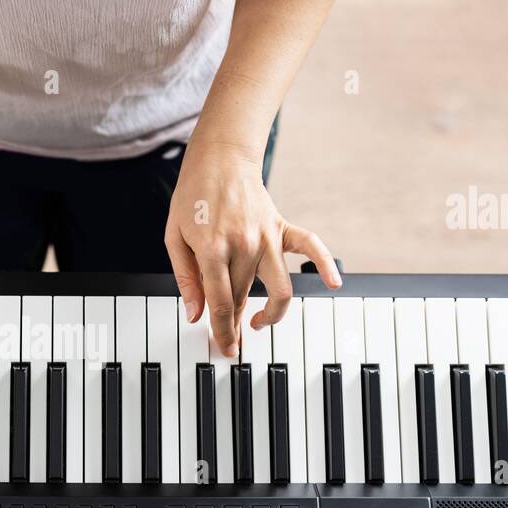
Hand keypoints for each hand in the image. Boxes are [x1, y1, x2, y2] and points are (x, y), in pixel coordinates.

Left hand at [165, 145, 340, 356]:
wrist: (220, 160)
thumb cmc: (193, 198)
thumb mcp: (174, 237)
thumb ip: (185, 278)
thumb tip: (195, 314)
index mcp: (212, 249)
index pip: (221, 303)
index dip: (222, 331)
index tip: (224, 347)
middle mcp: (243, 246)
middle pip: (244, 299)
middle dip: (236, 325)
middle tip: (231, 340)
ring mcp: (266, 237)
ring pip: (279, 288)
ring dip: (273, 313)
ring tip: (260, 322)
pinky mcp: (281, 228)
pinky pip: (311, 247)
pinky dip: (325, 264)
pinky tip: (334, 283)